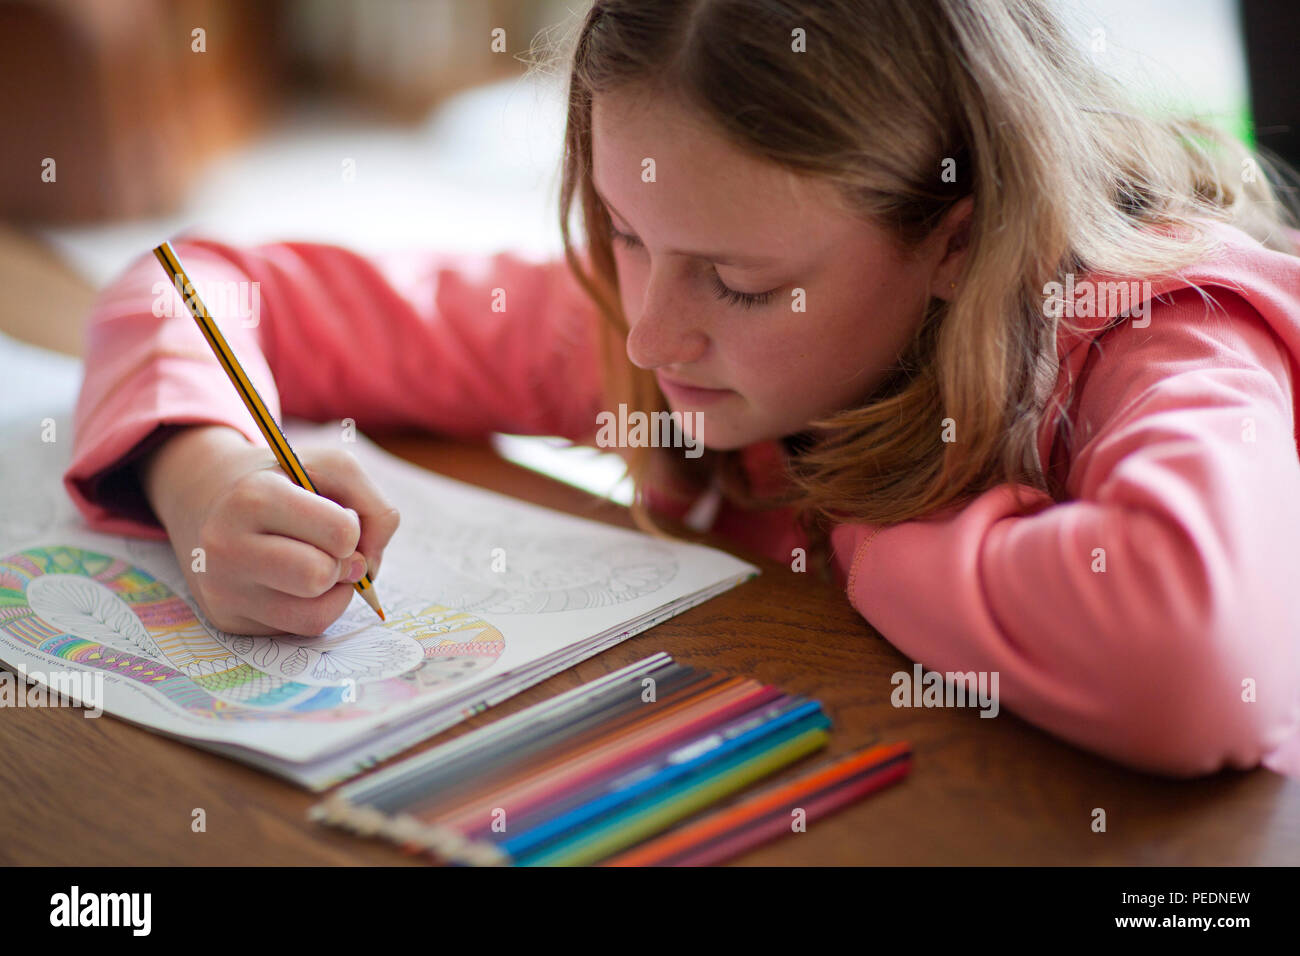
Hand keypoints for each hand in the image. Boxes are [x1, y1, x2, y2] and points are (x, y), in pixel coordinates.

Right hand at [138, 425, 400, 634]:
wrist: (211, 501)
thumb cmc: (285, 484)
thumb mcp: (331, 467)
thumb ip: (374, 506)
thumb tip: (370, 569)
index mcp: (253, 497)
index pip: (341, 533)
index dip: (353, 527)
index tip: (336, 517)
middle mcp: (227, 545)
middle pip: (320, 577)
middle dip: (341, 564)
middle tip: (331, 549)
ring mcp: (223, 588)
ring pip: (315, 615)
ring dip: (333, 592)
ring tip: (316, 564)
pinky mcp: (228, 619)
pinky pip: (299, 630)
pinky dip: (315, 608)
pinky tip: (299, 585)